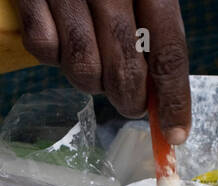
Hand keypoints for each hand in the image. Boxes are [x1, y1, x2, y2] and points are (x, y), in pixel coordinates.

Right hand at [17, 0, 190, 144]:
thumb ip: (151, 20)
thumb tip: (162, 84)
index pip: (168, 48)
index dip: (174, 97)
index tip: (175, 133)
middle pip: (127, 65)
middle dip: (130, 98)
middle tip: (131, 105)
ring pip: (82, 66)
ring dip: (89, 80)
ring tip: (92, 66)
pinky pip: (42, 49)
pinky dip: (50, 56)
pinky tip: (58, 40)